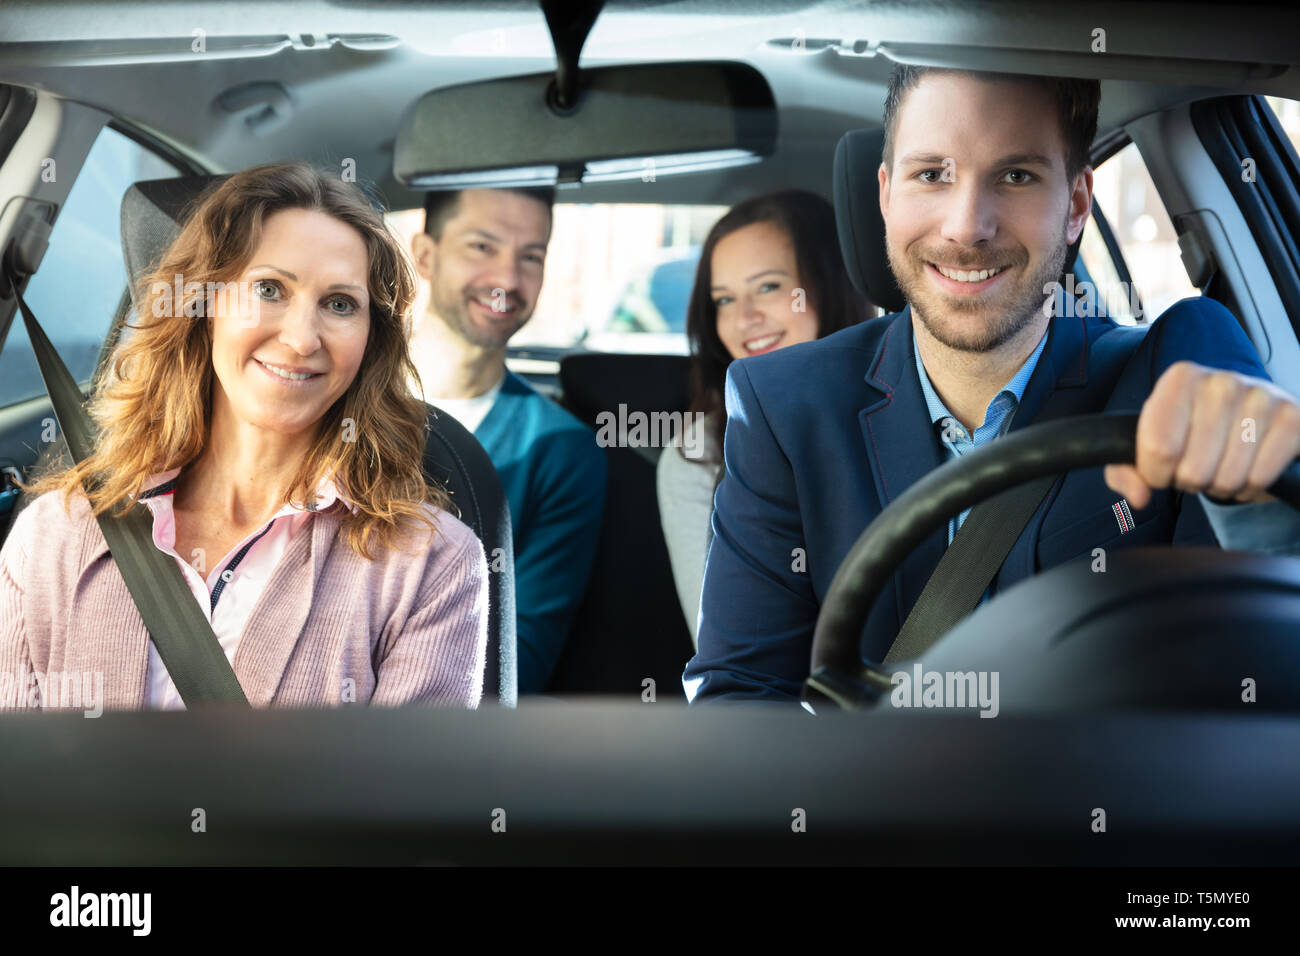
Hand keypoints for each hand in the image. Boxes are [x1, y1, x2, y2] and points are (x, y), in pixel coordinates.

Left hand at [1104, 361, 1299, 508]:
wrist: (1244, 420)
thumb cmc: (1187, 432)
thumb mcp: (1144, 446)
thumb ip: (1124, 471)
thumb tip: (1139, 495)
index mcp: (1180, 379)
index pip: (1158, 449)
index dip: (1156, 474)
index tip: (1162, 467)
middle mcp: (1222, 382)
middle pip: (1192, 470)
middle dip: (1190, 481)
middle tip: (1196, 466)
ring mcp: (1262, 398)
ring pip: (1227, 478)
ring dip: (1220, 485)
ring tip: (1220, 465)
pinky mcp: (1293, 420)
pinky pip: (1260, 479)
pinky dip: (1250, 486)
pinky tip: (1245, 467)